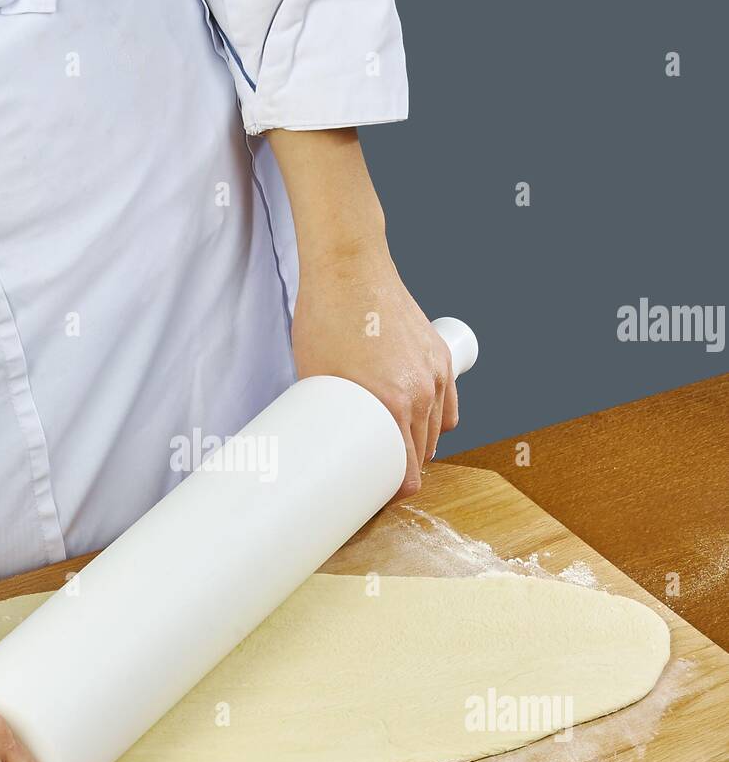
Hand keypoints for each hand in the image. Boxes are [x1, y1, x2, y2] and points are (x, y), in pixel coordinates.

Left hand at [292, 235, 457, 498]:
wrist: (349, 263)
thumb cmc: (325, 315)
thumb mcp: (313, 374)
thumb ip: (325, 410)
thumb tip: (315, 439)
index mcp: (394, 402)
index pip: (410, 470)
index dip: (394, 491)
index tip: (377, 497)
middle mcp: (423, 391)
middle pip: (424, 453)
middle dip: (404, 469)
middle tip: (376, 477)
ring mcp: (435, 371)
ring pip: (438, 429)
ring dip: (421, 445)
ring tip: (395, 451)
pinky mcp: (438, 354)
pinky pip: (448, 402)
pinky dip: (436, 418)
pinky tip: (421, 424)